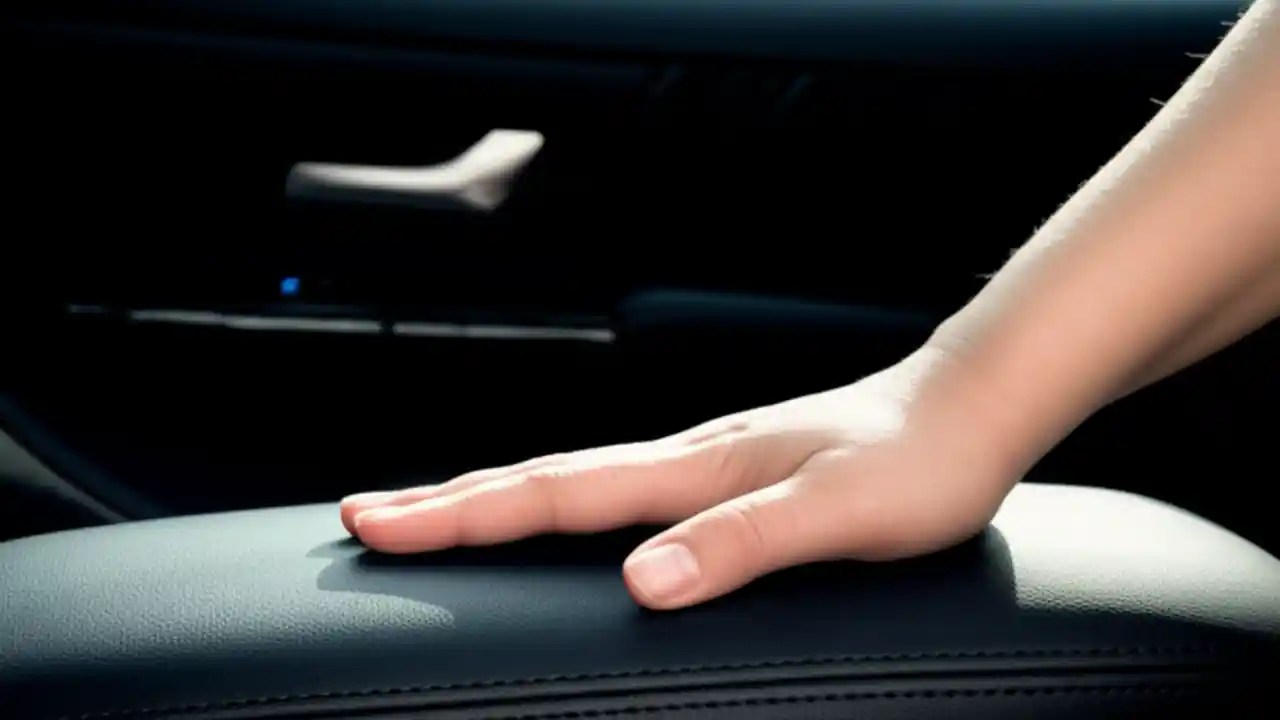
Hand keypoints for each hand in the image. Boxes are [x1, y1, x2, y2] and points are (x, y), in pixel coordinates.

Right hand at [341, 348, 1019, 609]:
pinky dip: (558, 503)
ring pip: (574, 484)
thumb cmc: (915, 461)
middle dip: (448, 501)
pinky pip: (616, 492)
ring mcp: (703, 464)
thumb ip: (741, 544)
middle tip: (364, 516)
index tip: (381, 520)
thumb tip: (643, 582)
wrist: (966, 410)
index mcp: (698, 468)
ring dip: (493, 499)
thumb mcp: (837, 515)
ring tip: (432, 515)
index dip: (464, 512)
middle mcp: (687, 460)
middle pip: (543, 481)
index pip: (558, 494)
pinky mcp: (725, 476)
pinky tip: (557, 516)